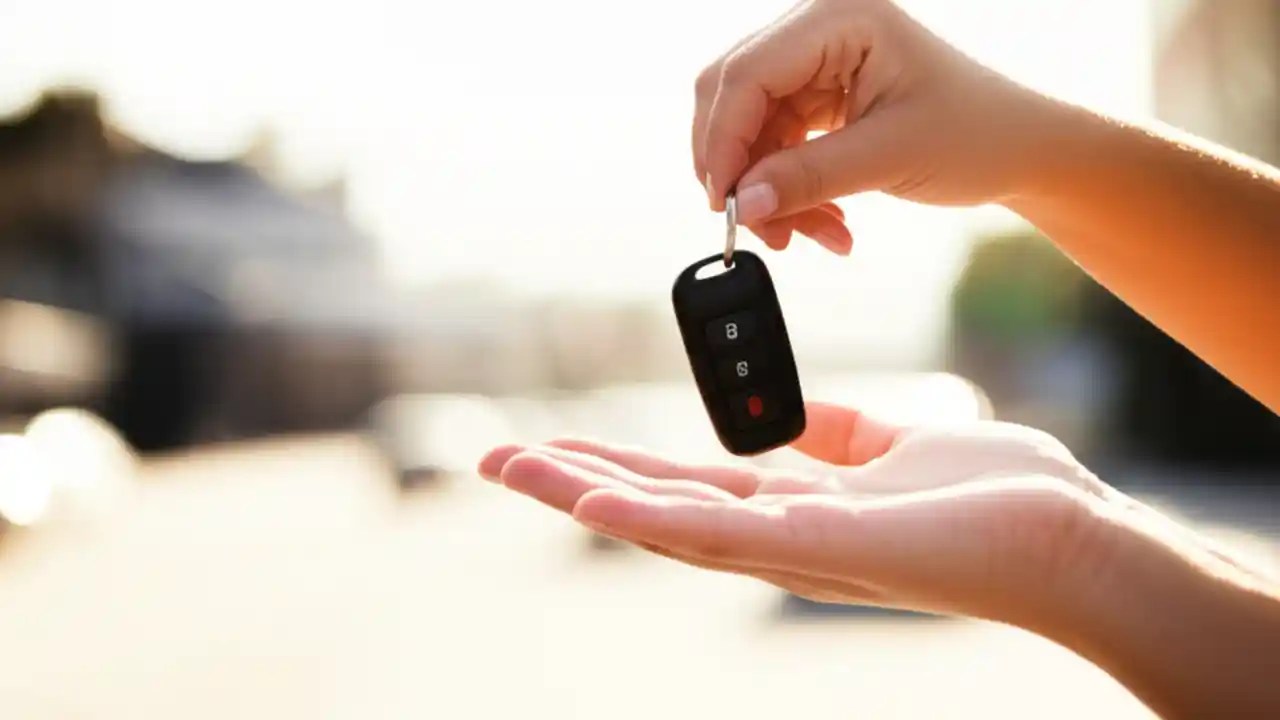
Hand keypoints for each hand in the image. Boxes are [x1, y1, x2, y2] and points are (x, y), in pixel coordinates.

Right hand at [479, 402, 1279, 716]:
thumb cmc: (996, 497)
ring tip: (516, 471)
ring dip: (586, 496)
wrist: (1068, 536)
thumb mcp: (895, 445)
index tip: (551, 445)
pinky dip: (651, 520)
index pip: (682, 483)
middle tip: (492, 459)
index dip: (610, 466)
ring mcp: (796, 549)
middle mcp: (778, 537)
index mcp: (793, 507)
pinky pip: (725, 535)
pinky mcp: (825, 548)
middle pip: (653, 507)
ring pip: (668, 524)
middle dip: (569, 482)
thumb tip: (790, 419)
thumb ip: (833, 436)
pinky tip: (594, 503)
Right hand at [694, 0, 1052, 252]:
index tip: (724, 204)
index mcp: (839, 15)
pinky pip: (774, 146)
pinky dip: (788, 190)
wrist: (1019, 149)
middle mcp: (819, 28)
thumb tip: (741, 204)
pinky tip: (820, 222)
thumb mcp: (889, 157)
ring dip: (768, 191)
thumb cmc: (977, 135)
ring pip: (750, 131)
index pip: (746, 74)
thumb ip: (807, 178)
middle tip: (754, 225)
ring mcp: (815, 61)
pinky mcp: (817, 96)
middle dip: (740, 169)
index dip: (724, 142)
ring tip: (804, 235)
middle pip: (733, 97)